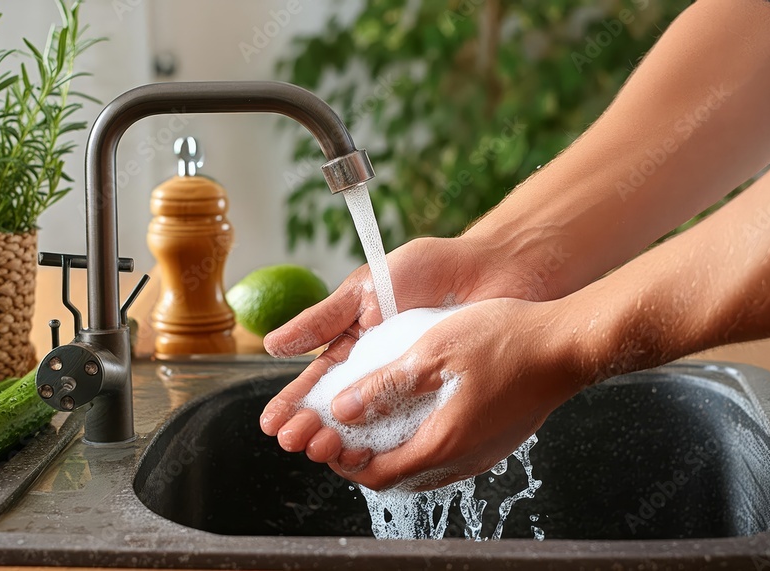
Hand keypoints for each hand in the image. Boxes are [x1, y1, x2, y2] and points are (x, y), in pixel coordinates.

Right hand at [260, 236, 550, 467]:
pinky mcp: (439, 400)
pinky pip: (411, 427)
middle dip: (311, 428)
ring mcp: (409, 390)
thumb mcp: (367, 288)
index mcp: (356, 345)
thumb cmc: (433, 269)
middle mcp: (378, 373)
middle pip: (337, 410)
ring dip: (342, 441)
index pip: (317, 381)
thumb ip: (325, 318)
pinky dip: (390, 444)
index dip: (294, 403)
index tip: (273, 424)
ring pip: (369, 425)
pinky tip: (371, 458)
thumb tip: (272, 345)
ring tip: (322, 450)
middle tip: (295, 442)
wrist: (496, 270)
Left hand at [265, 296, 606, 490]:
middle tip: (341, 430)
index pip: (376, 473)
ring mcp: (480, 454)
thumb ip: (386, 384)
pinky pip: (444, 456)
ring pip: (419, 468)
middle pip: (395, 476)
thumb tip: (342, 408)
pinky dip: (417, 444)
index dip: (343, 459)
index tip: (326, 435)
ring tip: (369, 422)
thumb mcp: (433, 350)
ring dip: (389, 451)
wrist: (568, 344)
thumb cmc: (506, 339)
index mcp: (440, 443)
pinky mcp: (493, 442)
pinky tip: (412, 416)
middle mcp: (460, 460)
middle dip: (361, 457)